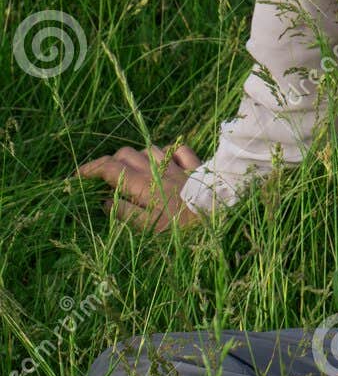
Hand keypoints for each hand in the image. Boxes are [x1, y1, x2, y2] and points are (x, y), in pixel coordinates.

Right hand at [77, 144, 205, 232]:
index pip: (110, 168)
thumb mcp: (149, 227)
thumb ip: (125, 213)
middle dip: (110, 162)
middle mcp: (158, 169)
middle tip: (104, 179)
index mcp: (143, 184)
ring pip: (149, 148)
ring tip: (133, 172)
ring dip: (137, 157)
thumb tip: (104, 201)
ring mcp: (177, 164)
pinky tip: (166, 163)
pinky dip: (168, 153)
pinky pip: (179, 149)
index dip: (90, 170)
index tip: (77, 177)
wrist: (222, 214)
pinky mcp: (195, 165)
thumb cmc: (184, 226)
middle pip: (126, 153)